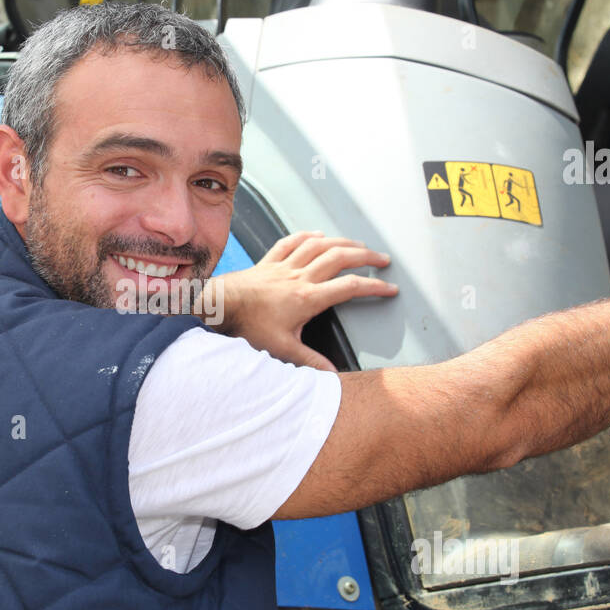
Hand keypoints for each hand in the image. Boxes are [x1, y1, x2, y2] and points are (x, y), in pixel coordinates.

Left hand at [206, 231, 396, 369]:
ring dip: (342, 241)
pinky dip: (307, 236)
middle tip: (382, 259)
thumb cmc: (248, 325)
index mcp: (308, 297)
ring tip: (358, 244)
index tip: (390, 288)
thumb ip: (310, 361)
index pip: (350, 287)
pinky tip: (317, 234)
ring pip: (320, 245)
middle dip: (366, 256)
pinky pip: (291, 241)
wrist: (220, 305)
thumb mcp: (282, 348)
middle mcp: (299, 276)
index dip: (374, 286)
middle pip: (340, 258)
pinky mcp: (269, 261)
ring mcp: (284, 266)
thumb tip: (332, 376)